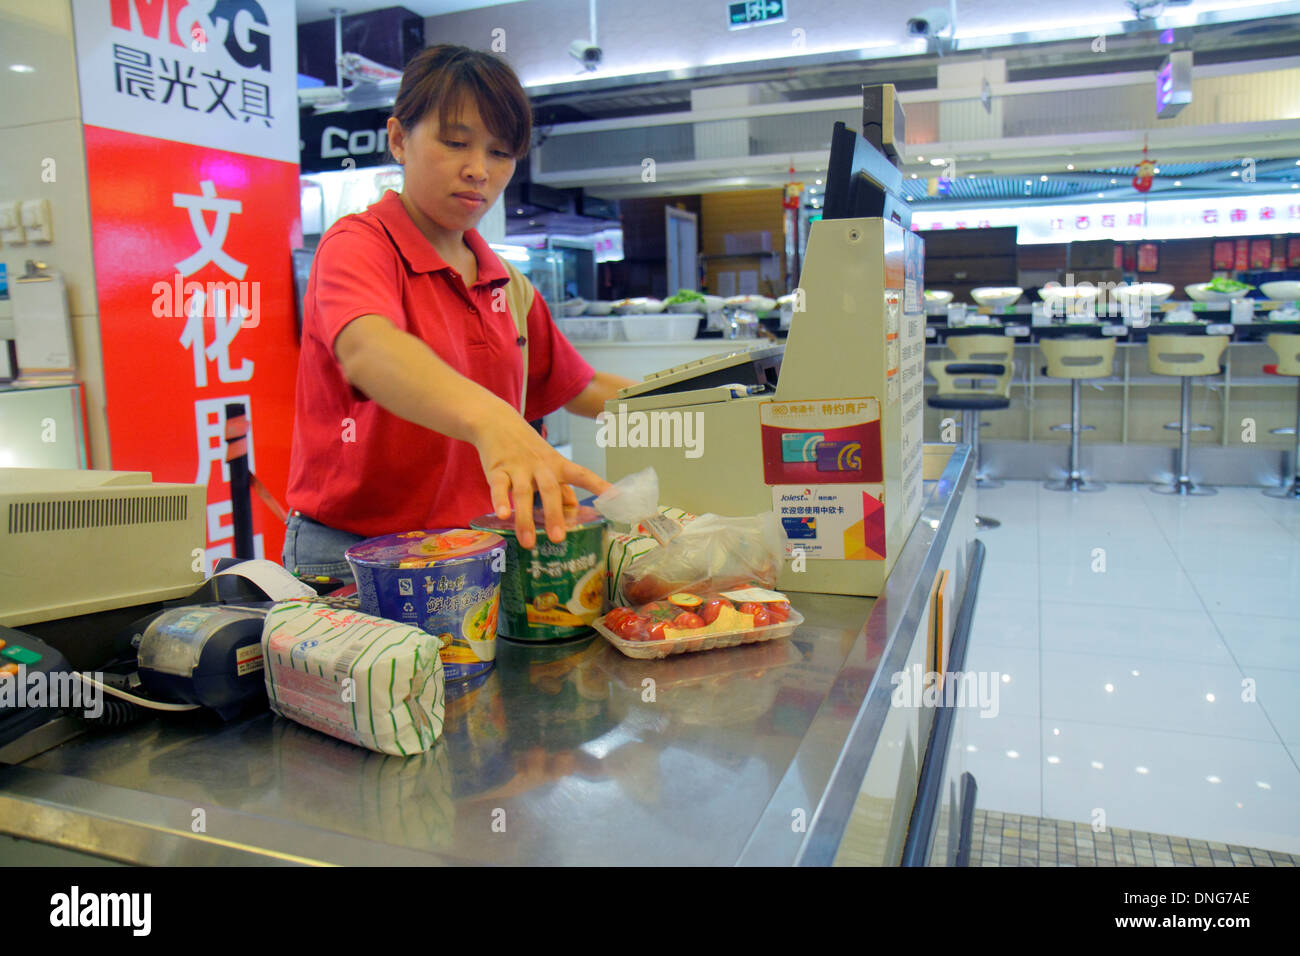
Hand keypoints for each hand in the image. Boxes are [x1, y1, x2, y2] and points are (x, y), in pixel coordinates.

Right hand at [472, 407, 608, 547]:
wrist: (496, 422)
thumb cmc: (527, 447)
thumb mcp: (549, 462)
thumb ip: (561, 486)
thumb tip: (574, 507)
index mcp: (558, 465)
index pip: (583, 475)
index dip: (600, 486)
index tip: (616, 497)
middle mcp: (540, 466)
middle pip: (550, 489)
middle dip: (554, 515)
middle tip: (558, 538)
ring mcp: (518, 467)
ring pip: (523, 493)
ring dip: (525, 519)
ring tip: (528, 542)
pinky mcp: (497, 469)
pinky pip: (498, 486)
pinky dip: (500, 501)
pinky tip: (502, 516)